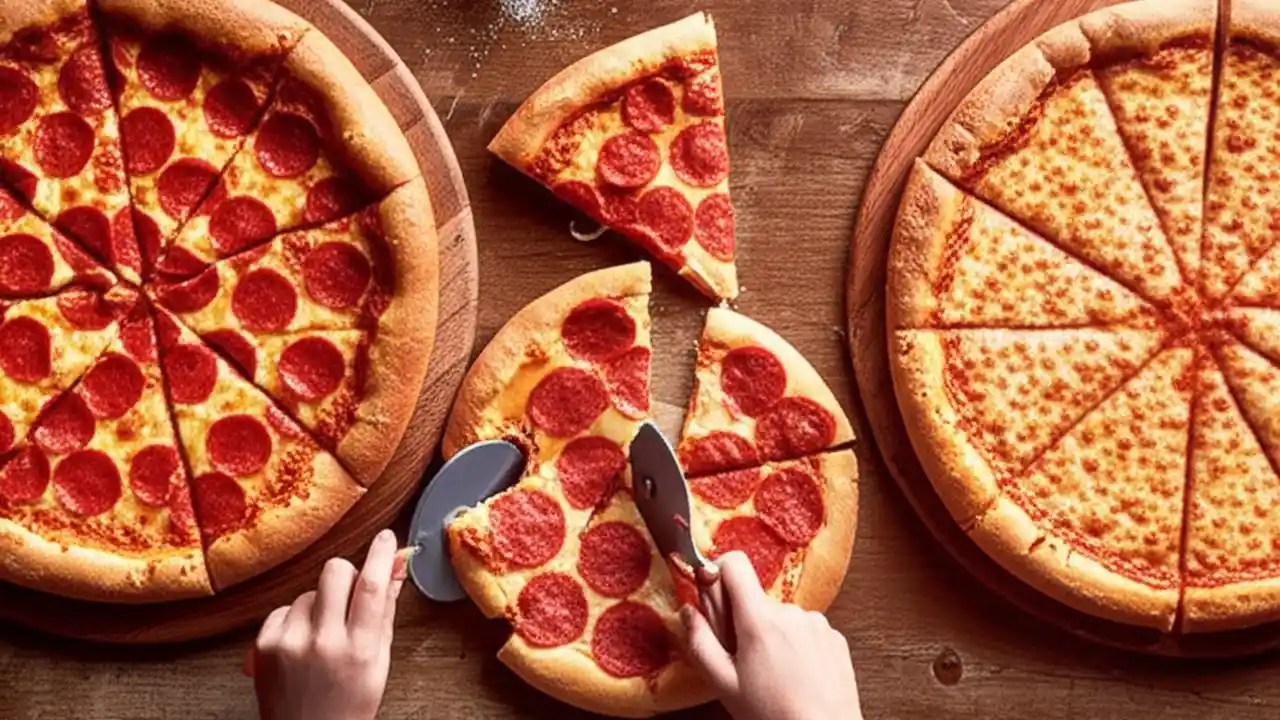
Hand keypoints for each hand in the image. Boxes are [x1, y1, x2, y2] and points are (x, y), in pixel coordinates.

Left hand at [248, 529, 407, 719]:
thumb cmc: (350, 705)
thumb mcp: (378, 662)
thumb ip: (386, 611)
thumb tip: (397, 567)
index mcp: (360, 650)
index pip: (371, 586)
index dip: (380, 555)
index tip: (385, 538)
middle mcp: (324, 643)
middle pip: (335, 573)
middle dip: (346, 574)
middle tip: (350, 591)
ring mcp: (290, 644)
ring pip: (309, 592)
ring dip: (319, 604)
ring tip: (323, 635)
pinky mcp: (264, 647)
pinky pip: (283, 609)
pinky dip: (294, 620)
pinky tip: (301, 644)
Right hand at [680, 551, 861, 719]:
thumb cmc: (774, 716)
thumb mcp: (723, 684)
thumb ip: (699, 642)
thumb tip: (688, 611)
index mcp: (760, 620)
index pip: (735, 563)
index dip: (718, 571)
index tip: (714, 594)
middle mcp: (791, 613)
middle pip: (755, 597)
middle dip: (743, 619)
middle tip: (743, 658)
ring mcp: (817, 623)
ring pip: (781, 616)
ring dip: (772, 635)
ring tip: (773, 673)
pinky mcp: (835, 637)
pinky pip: (806, 629)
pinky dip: (796, 645)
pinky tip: (795, 675)